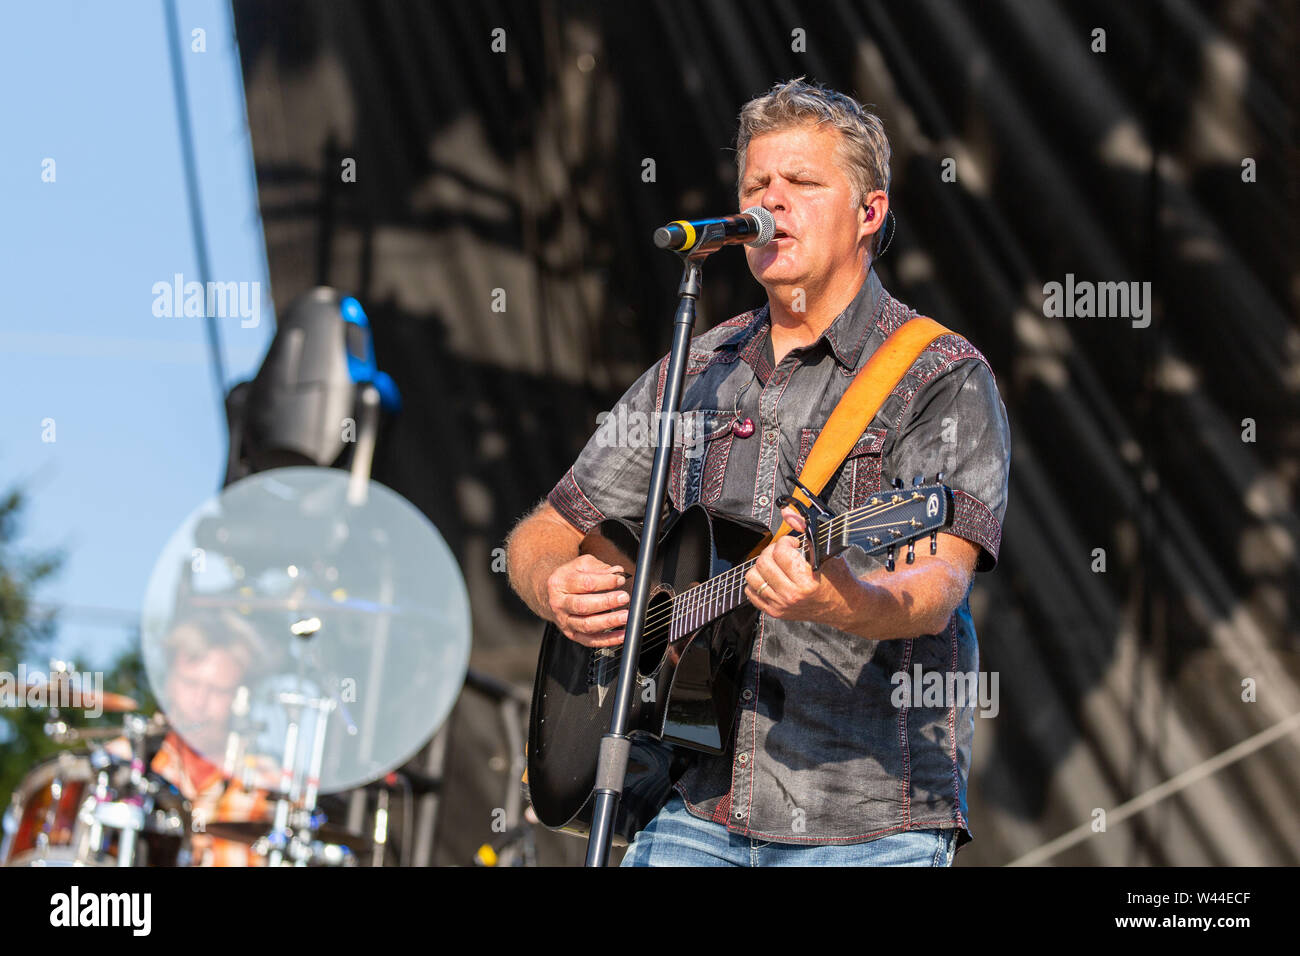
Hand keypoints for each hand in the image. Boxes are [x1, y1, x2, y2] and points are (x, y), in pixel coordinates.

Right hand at [546, 554, 629, 646]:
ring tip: (625, 616)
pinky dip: (608, 640)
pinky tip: (621, 635)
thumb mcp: (580, 565)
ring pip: (587, 625)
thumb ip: (600, 568)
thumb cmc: (569, 578)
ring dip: (608, 622)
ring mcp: (565, 621)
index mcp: (560, 583)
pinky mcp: (572, 634)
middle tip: (624, 597)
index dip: (605, 581)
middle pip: (584, 606)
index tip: (620, 579)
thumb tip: (617, 572)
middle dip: (607, 602)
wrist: (550, 595)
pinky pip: (591, 640)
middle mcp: (560, 603)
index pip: (585, 583)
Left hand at [745, 505, 857, 624]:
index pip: (780, 552)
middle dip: (772, 551)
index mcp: (806, 580)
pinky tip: (772, 578)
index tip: (793, 544)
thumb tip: (788, 513)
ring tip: (776, 565)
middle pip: (763, 563)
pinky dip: (758, 582)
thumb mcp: (826, 551)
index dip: (786, 541)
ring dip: (762, 567)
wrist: (844, 605)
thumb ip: (805, 529)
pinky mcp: (775, 612)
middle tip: (784, 553)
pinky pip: (751, 593)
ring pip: (753, 577)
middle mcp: (792, 595)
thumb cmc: (838, 579)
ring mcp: (782, 605)